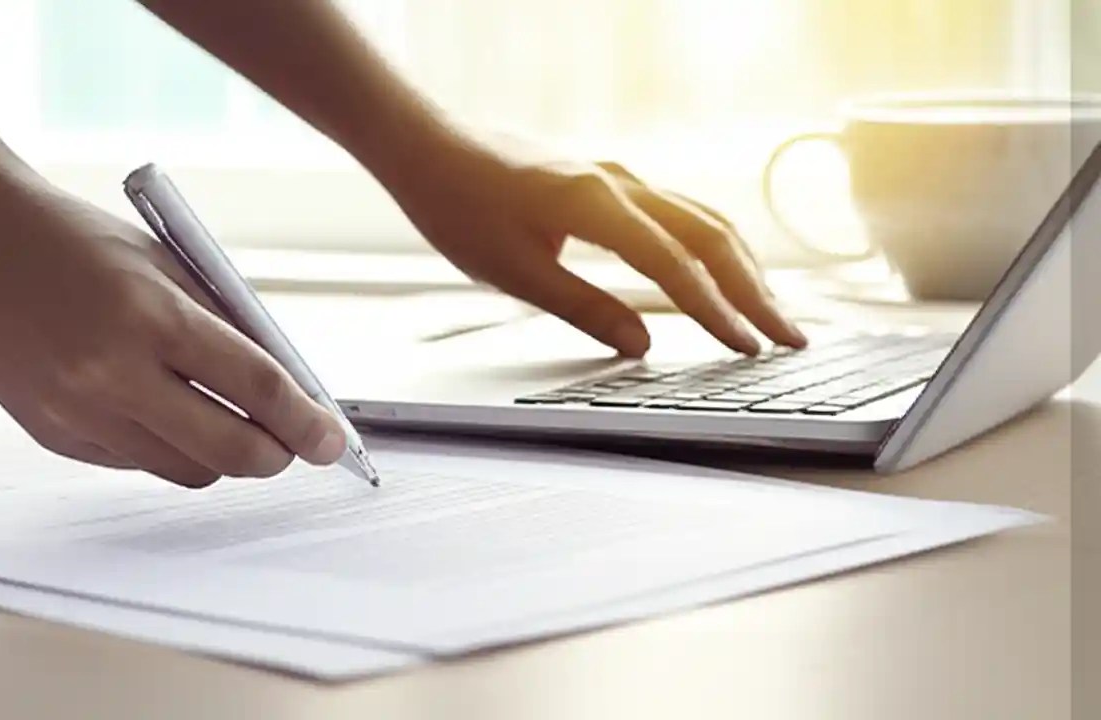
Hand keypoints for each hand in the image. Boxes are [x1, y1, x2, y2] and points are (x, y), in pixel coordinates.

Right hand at [0, 178, 346, 487]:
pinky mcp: (53, 436)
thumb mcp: (168, 266)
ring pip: (186, 470)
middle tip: (294, 443)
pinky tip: (157, 408)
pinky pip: (136, 463)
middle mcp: (113, 375)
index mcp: (153, 316)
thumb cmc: (79, 242)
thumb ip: (225, 328)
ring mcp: (78, 414)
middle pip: (229, 450)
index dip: (306, 421)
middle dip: (276, 454)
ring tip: (225, 418)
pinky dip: (164, 445)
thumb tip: (287, 389)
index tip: (333, 439)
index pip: (257, 387)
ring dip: (221, 454)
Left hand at [388, 137, 807, 356]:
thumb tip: (642, 345)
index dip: (716, 311)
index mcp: (596, 203)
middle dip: (754, 291)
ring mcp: (621, 176)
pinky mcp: (612, 181)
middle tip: (790, 338)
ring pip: (704, 218)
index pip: (675, 265)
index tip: (747, 349)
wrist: (428, 147)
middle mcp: (621, 182)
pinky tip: (725, 270)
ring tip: (772, 312)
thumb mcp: (513, 271)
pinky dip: (714, 246)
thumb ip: (583, 307)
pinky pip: (682, 211)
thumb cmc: (459, 204)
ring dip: (743, 266)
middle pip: (710, 236)